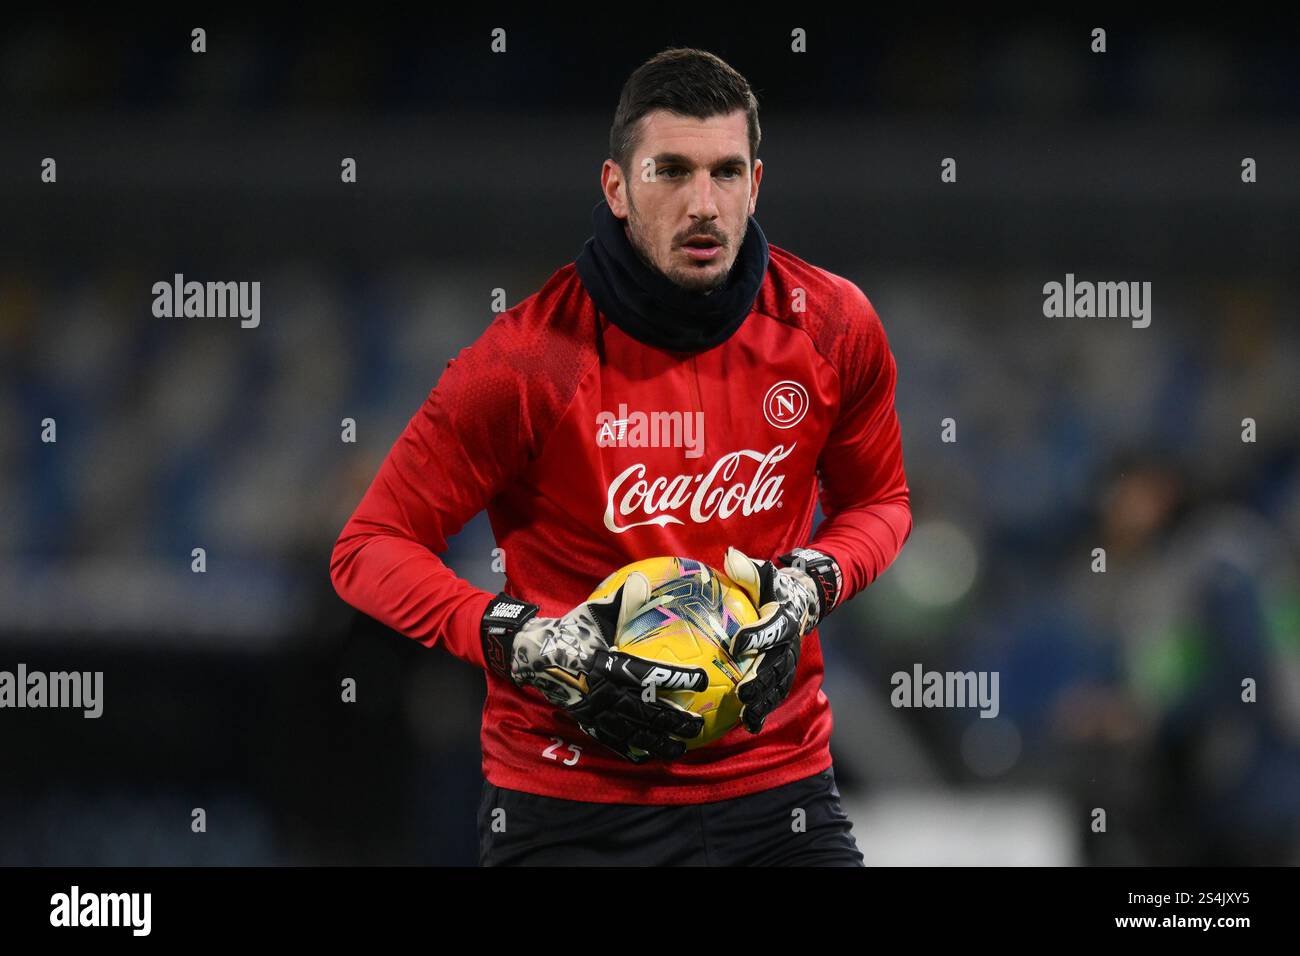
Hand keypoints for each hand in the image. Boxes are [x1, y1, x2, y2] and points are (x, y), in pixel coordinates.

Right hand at [481, 575, 706, 762]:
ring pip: (632, 730)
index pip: (649, 674)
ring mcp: (594, 710)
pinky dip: (631, 750)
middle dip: (674, 719)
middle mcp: (603, 691)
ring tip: (681, 747)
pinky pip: (612, 740)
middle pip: (645, 710)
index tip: (701, 679)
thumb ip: (624, 600)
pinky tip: (649, 757)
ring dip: (658, 740)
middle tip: (697, 724)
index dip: (676, 678)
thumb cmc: (571, 629)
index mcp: (608, 663)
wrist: (534, 654)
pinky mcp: (586, 720)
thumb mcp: (597, 612)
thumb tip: (645, 579)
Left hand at [722, 546, 840, 732]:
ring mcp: (789, 660)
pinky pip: (776, 693)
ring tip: (745, 715)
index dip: (757, 636)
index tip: (736, 643)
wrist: (799, 602)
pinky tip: (748, 723)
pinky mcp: (784, 673)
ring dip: (763, 701)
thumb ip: (747, 569)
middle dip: (760, 679)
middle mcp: (791, 642)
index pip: (772, 627)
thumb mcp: (762, 574)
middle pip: (777, 664)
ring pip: (778, 684)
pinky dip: (764, 709)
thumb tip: (729, 556)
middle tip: (741, 691)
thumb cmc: (772, 588)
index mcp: (784, 617)